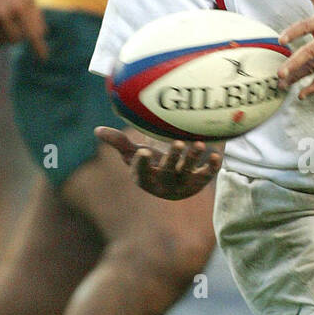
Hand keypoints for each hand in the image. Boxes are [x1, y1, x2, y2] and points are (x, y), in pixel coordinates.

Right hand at [94, 126, 222, 199]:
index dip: (142, 165)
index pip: (141, 174)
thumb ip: (118, 142)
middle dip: (172, 159)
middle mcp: (164, 184)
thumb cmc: (150, 164)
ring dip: (193, 158)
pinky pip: (206, 176)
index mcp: (146, 178)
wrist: (174, 181)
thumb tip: (97, 130)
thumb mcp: (133, 154)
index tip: (143, 152)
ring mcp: (183, 184)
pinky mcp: (199, 182)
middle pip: (168, 172)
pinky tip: (217, 155)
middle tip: (176, 143)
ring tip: (197, 143)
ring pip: (189, 172)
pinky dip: (212, 167)